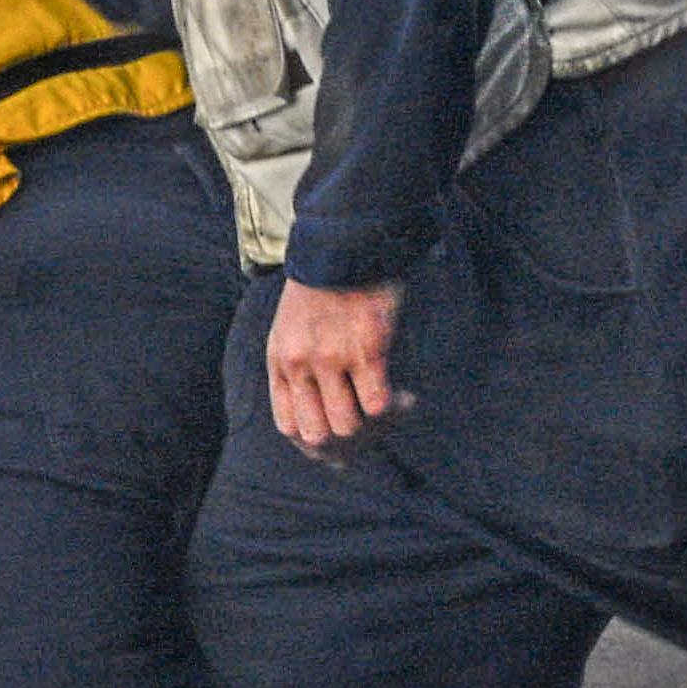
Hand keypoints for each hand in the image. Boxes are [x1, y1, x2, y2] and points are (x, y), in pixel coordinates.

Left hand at [266, 277, 402, 458]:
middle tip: (371, 430)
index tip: (341, 444)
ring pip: (348, 426)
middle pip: (317, 434)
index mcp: (281, 360)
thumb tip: (324, 414)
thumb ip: (302, 368)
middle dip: (346, 443)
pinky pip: (377, 404)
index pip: (289, 426)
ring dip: (374, 426)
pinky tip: (405, 398)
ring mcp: (331, 358)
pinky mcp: (366, 349)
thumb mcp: (294, 328)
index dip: (316, 444)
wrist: (346, 243)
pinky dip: (394, 409)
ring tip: (391, 409)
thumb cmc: (325, 287)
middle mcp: (300, 364)